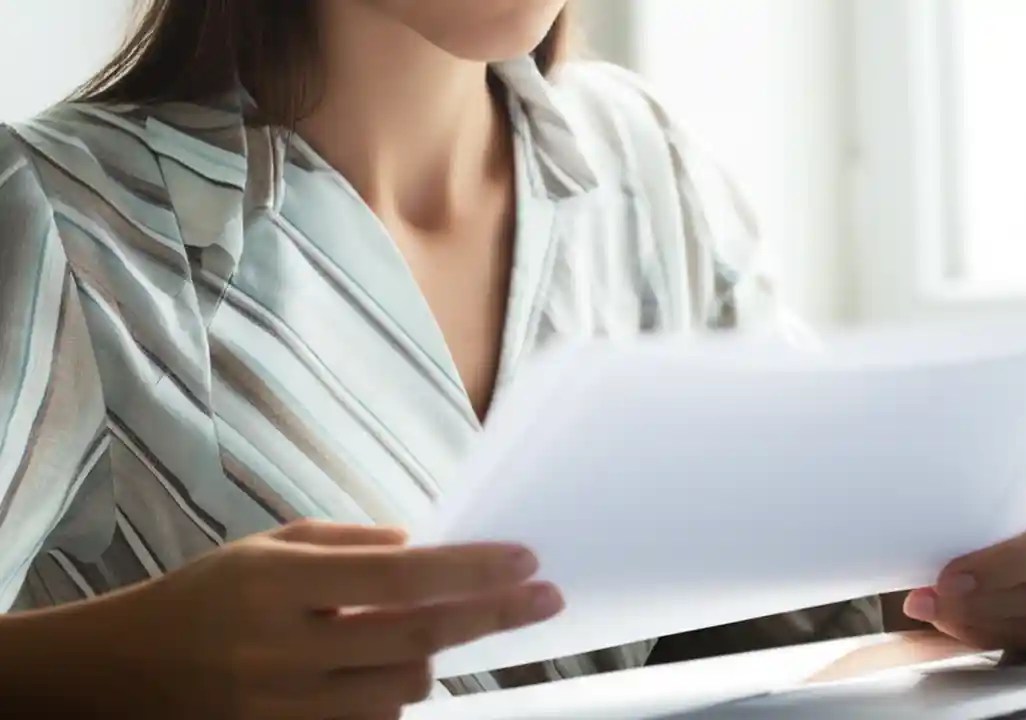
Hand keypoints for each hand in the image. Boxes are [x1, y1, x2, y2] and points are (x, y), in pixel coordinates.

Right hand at [108, 520, 561, 718]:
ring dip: (430, 657)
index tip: (525, 560)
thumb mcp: (267, 547)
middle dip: (491, 616)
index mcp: (277, 583)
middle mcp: (282, 650)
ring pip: (403, 691)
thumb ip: (349, 545)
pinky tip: (377, 670)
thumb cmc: (204, 597)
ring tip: (415, 632)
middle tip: (545, 598)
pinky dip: (391, 697)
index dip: (471, 570)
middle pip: (417, 638)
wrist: (119, 676)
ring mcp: (283, 708)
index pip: (399, 577)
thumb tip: (426, 549)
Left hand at [903, 476, 1025, 655]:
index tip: (947, 578)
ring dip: (983, 623)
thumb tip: (915, 547)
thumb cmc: (1015, 502)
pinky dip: (1000, 637)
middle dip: (980, 602)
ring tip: (938, 612)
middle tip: (927, 602)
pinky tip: (966, 625)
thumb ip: (976, 511)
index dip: (1001, 565)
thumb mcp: (1005, 490)